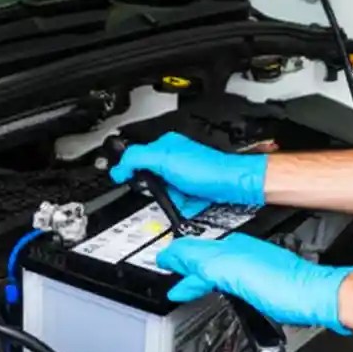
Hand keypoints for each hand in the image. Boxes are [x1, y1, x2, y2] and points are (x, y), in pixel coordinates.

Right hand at [109, 132, 267, 207]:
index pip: (137, 157)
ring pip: (165, 193)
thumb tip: (119, 166)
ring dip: (170, 199)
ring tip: (180, 198)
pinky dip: (181, 206)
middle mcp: (175, 158)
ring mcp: (184, 175)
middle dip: (154, 189)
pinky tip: (188, 204)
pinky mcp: (193, 190)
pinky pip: (179, 201)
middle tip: (161, 190)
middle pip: (150, 178)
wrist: (234, 184)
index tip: (123, 180)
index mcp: (165, 145)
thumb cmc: (207, 169)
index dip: (130, 170)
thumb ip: (137, 159)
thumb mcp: (163, 160)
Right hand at [156, 233, 352, 334]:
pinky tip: (220, 290)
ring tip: (188, 286)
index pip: (191, 251)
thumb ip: (199, 261)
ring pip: (216, 269)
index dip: (173, 259)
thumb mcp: (230, 270)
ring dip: (199, 276)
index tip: (160, 264)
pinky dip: (217, 284)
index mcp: (229, 247)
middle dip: (184, 267)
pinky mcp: (264, 282)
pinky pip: (231, 279)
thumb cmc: (282, 286)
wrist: (315, 297)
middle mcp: (241, 253)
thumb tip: (171, 254)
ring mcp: (254, 266)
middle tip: (171, 278)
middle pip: (203, 259)